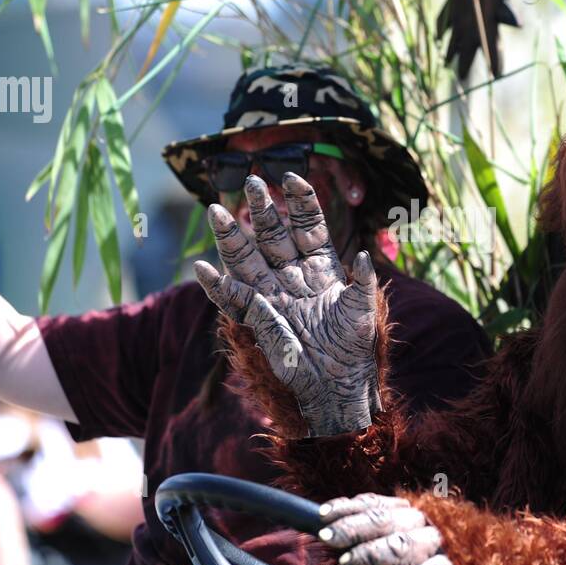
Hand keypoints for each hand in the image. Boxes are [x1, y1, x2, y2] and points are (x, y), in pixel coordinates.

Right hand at [194, 174, 379, 436]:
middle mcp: (293, 276)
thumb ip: (361, 282)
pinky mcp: (258, 319)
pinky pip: (233, 299)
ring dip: (232, 237)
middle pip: (273, 235)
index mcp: (322, 268)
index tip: (290, 178)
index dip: (300, 203)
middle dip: (263, 209)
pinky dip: (218, 287)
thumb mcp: (362, 312)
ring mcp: (274, 296)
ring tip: (217, 211)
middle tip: (251, 181)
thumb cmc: (354, 349)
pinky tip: (203, 269)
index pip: (309, 227)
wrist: (338, 387)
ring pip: (248, 259)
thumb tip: (362, 254)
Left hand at [316, 493, 456, 564]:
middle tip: (328, 537)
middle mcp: (424, 522)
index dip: (347, 507)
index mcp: (410, 511)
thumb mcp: (407, 535)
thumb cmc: (435, 554)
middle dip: (353, 527)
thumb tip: (335, 535)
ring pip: (405, 544)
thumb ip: (377, 534)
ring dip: (374, 552)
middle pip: (385, 520)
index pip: (374, 504)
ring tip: (349, 561)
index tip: (323, 515)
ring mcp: (441, 545)